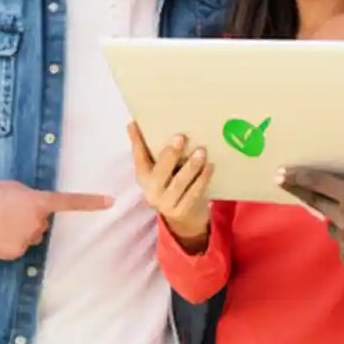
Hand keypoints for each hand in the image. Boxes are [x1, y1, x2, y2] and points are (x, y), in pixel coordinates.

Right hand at [0, 179, 112, 260]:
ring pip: (30, 237)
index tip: (111, 201)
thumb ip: (34, 201)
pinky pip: (18, 248)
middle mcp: (36, 223)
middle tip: (8, 210)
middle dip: (29, 219)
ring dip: (19, 231)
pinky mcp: (14, 253)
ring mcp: (26, 240)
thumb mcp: (17, 190)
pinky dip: (9, 242)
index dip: (91, 202)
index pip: (69, 202)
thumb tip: (38, 214)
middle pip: (42, 224)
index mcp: (38, 202)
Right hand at [128, 122, 213, 250]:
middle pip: (160, 171)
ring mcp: (166, 204)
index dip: (137, 141)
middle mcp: (151, 192)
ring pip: (179, 183)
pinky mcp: (182, 211)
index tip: (136, 124)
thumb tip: (133, 124)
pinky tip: (210, 167)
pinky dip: (203, 179)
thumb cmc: (172, 186)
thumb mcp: (159, 171)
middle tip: (181, 137)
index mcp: (143, 178)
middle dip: (170, 154)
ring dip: (191, 167)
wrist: (185, 219)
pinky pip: (194, 193)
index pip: (138, 157)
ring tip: (201, 152)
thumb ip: (149, 150)